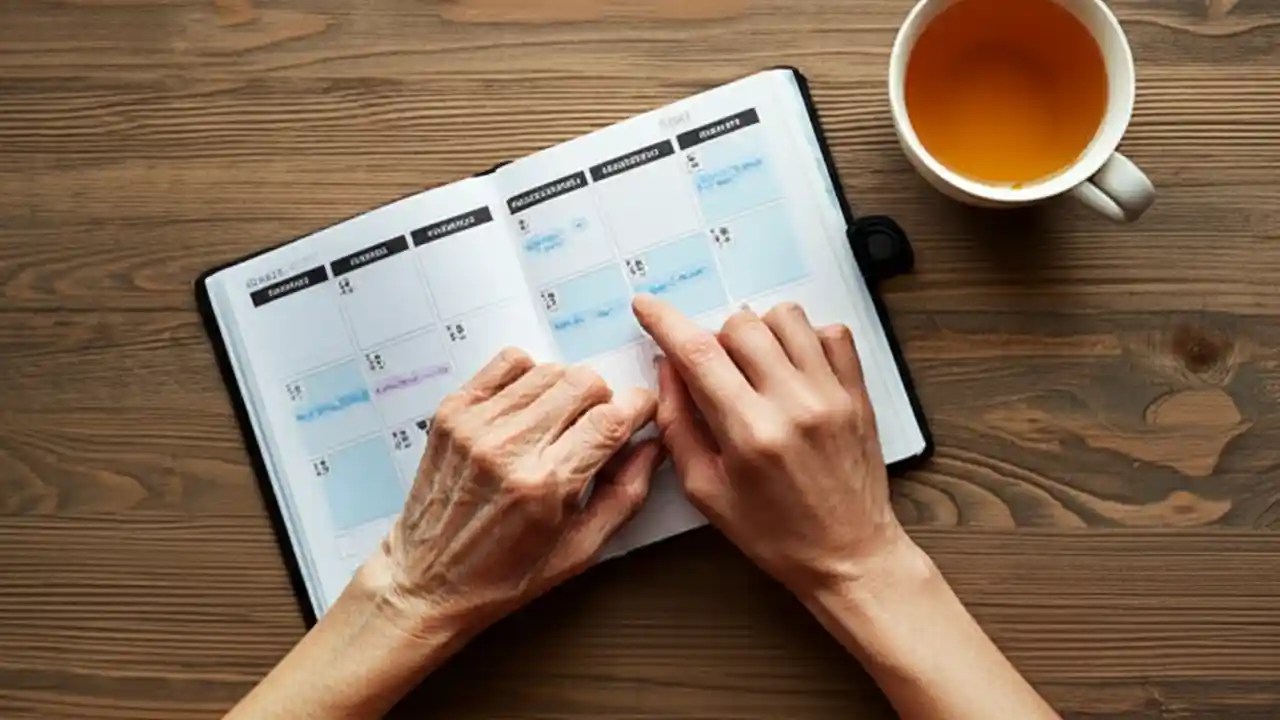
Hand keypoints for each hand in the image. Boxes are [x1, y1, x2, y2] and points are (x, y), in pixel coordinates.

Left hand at [372, 348, 662, 640]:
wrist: (428, 581)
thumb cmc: (505, 576)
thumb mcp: (580, 551)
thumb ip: (626, 495)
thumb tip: (654, 445)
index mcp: (545, 486)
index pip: (611, 418)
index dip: (639, 408)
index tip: (641, 413)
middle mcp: (509, 448)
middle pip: (584, 383)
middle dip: (604, 400)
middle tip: (595, 429)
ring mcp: (476, 425)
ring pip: (550, 370)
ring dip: (567, 390)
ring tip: (558, 424)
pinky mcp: (452, 412)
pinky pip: (509, 362)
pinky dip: (530, 375)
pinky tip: (529, 408)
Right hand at [633, 296, 905, 598]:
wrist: (849, 555)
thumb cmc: (774, 533)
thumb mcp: (706, 491)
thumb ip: (678, 425)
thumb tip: (666, 368)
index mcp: (749, 432)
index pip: (698, 353)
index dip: (664, 320)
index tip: (646, 305)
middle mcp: (793, 404)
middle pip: (740, 325)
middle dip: (715, 338)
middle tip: (715, 372)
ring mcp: (831, 394)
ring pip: (786, 317)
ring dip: (760, 332)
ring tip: (756, 367)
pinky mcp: (858, 393)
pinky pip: (832, 332)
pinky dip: (806, 339)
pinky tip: (794, 369)